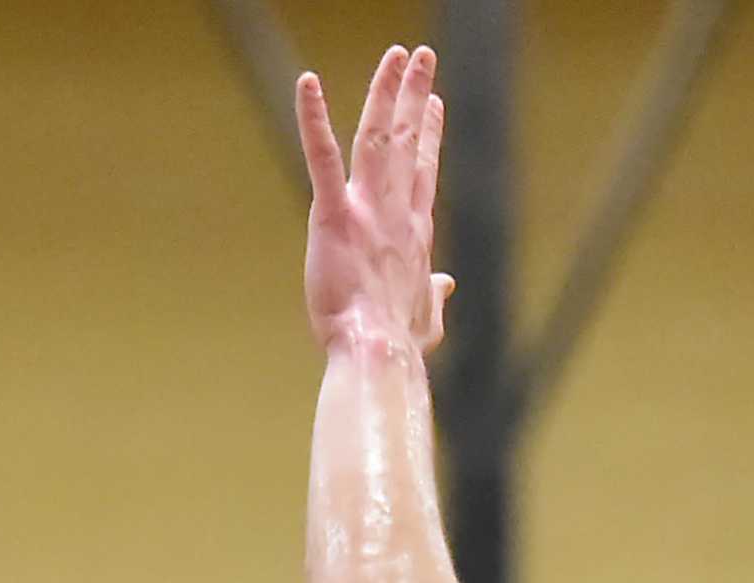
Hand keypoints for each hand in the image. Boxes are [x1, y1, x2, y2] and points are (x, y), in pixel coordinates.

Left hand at [296, 45, 451, 354]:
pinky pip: (322, 159)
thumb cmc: (400, 347)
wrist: (380, 355)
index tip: (433, 103)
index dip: (428, 135)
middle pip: (407, 142)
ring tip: (394, 55)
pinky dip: (313, 120)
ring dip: (385, 92)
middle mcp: (396, 213)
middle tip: (421, 57)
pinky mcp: (334, 217)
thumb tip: (446, 287)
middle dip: (413, 95)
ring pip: (378, 137)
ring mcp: (367, 211)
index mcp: (415, 236)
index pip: (423, 172)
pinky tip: (307, 83)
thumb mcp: (427, 319)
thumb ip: (435, 297)